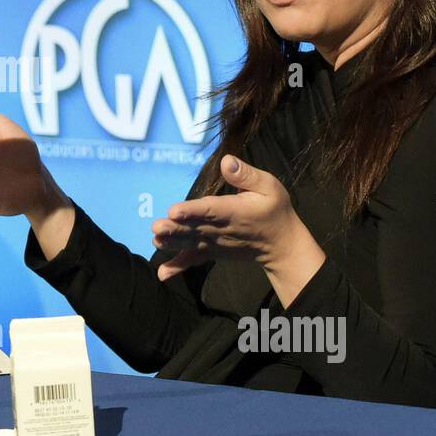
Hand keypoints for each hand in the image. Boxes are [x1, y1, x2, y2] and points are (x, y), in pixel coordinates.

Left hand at [151, 154, 323, 301]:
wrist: (280, 245)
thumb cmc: (275, 210)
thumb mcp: (269, 187)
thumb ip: (246, 175)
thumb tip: (226, 161)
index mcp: (233, 211)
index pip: (210, 209)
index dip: (192, 210)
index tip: (174, 210)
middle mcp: (220, 229)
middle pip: (194, 227)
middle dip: (174, 227)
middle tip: (156, 226)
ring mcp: (214, 243)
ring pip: (189, 242)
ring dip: (171, 243)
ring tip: (155, 240)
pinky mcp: (211, 252)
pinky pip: (193, 260)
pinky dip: (178, 267)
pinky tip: (162, 274)